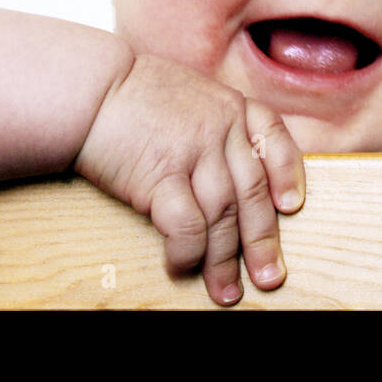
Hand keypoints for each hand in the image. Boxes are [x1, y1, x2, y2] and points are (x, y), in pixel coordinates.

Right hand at [74, 53, 305, 305]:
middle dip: (263, 242)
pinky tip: (182, 268)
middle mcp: (221, 128)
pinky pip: (188, 226)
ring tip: (226, 292)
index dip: (288, 176)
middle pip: (253, 193)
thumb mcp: (188, 94)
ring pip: (224, 217)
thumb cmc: (131, 95)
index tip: (291, 207)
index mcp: (231, 106)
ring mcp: (195, 151)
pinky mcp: (163, 175)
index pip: (274, 140)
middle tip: (269, 277)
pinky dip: (188, 254)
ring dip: (224, 262)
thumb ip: (214, 123)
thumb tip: (228, 169)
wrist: (89, 89)